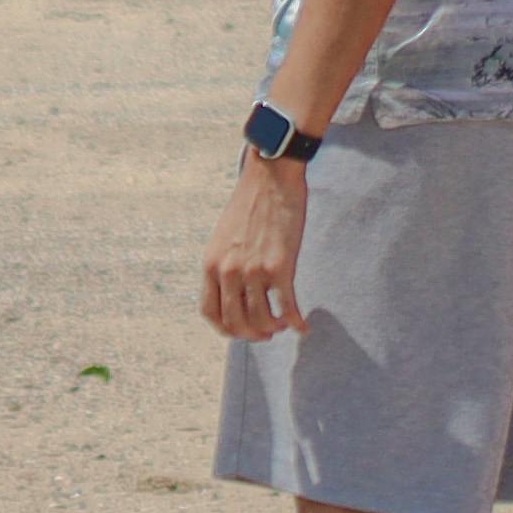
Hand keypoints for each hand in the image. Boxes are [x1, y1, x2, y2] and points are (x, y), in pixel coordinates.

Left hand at [201, 154, 309, 342]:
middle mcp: (228, 271)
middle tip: (266, 332)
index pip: (210, 313)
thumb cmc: (250, 204)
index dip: (226, 329)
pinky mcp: (279, 266)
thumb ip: (224, 264)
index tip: (242, 330)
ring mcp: (253, 271)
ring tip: (283, 324)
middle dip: (252, 334)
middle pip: (235, 323)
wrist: (271, 177)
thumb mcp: (224, 237)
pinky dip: (296, 322)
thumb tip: (233, 290)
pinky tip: (303, 326)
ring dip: (274, 328)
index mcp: (211, 264)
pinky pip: (287, 307)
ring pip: (261, 320)